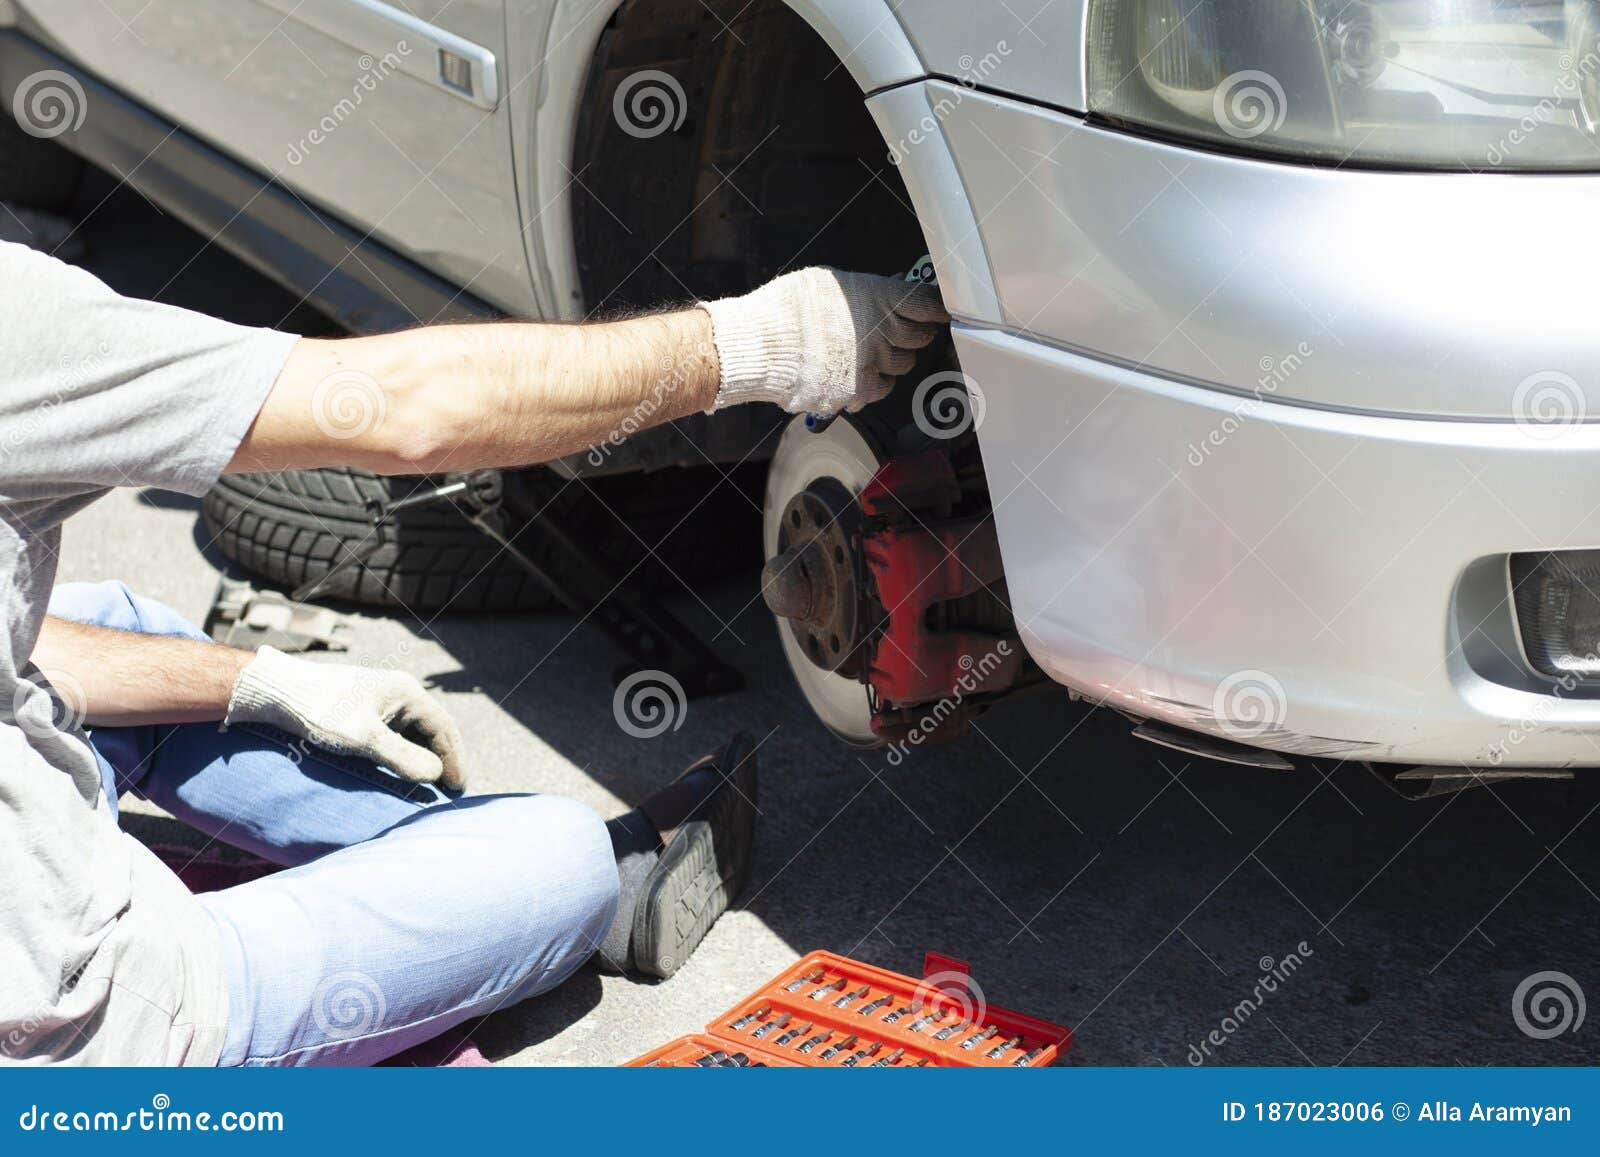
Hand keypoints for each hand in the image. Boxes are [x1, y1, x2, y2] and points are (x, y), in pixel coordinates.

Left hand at [224, 646, 465, 789]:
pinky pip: (396, 734)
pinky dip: (405, 753)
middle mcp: (399, 693)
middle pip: (433, 730)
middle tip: (449, 792)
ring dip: (424, 758)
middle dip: (443, 760)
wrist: (277, 692)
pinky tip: (402, 771)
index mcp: (406, 692)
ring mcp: (382, 701)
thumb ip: (402, 757)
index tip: (458, 790)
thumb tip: (434, 775)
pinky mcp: (365, 710)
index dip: (455, 760)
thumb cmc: (320, 712)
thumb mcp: (363, 739)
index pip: (444, 728)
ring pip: (414, 733)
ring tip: (429, 787)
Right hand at [701, 267, 948, 416]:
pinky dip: (875, 382)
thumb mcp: (828, 283)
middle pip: (919, 336)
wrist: (763, 345)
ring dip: (893, 358)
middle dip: (913, 333)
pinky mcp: (859, 390)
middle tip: (901, 331)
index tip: (938, 311)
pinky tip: (859, 372)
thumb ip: (864, 290)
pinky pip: (882, 389)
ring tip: (871, 352)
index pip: (927, 303)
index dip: (935, 308)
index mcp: (878, 297)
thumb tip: (887, 288)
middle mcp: (882, 330)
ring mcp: (873, 363)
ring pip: (902, 364)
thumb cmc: (788, 309)